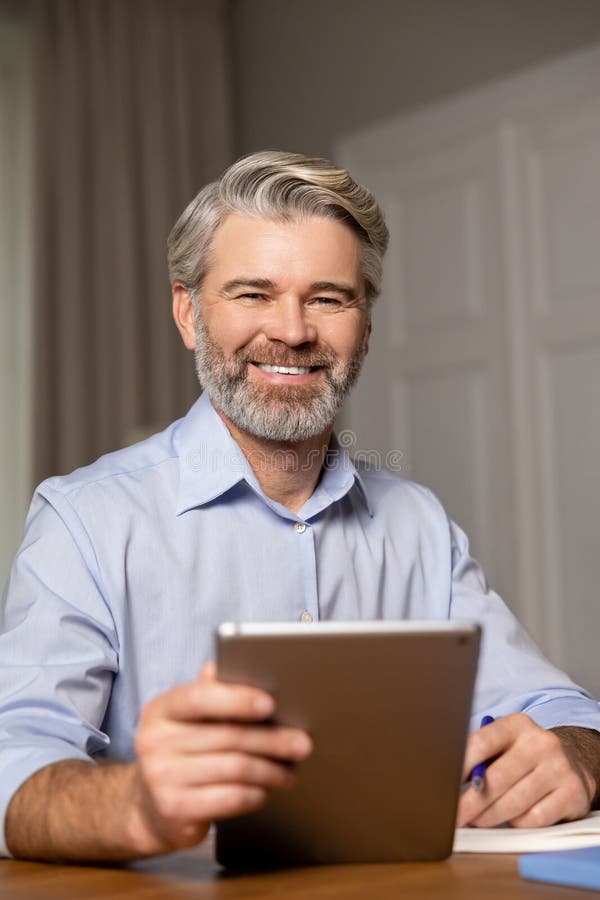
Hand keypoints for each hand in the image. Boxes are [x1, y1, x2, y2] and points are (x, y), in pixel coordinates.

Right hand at [131, 662, 311, 853]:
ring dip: (270, 770)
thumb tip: (231, 665)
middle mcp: (154, 741)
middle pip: (227, 736)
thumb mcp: (187, 720)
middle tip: (302, 743)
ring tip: (290, 771)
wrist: (150, 808)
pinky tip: (265, 791)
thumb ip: (210, 693)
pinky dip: (254, 794)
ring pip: (234, 768)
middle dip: (272, 740)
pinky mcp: (173, 809)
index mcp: (160, 710)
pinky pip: (228, 798)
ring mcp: (160, 777)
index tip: (270, 704)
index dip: (237, 699)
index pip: (200, 697)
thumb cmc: (180, 753)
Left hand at [457, 713, 594, 827]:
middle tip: (456, 816)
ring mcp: (559, 767)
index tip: (446, 785)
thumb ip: (481, 755)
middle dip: (471, 802)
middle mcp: (541, 742)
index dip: (461, 768)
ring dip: (490, 817)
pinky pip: (535, 818)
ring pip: (514, 802)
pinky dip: (518, 823)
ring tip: (478, 820)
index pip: (481, 743)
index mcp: (517, 724)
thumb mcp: (505, 745)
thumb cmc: (525, 757)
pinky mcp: (572, 794)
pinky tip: (513, 818)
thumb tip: (450, 777)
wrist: (571, 765)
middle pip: (496, 778)